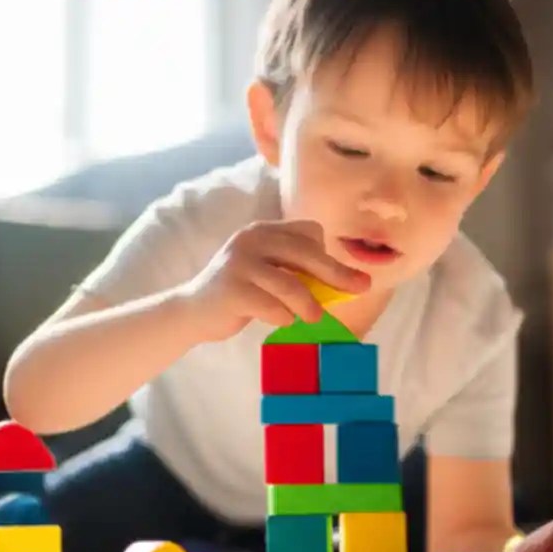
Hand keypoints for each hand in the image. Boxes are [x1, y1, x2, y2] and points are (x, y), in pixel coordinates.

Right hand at [178, 219, 370, 341]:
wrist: (193, 312)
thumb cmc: (240, 294)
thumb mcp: (268, 272)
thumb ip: (297, 270)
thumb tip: (347, 282)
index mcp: (262, 231)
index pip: (307, 232)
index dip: (325, 253)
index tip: (336, 275)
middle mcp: (251, 240)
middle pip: (305, 252)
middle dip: (336, 273)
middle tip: (359, 289)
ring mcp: (239, 265)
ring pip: (290, 284)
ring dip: (308, 304)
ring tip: (314, 317)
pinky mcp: (232, 292)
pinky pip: (272, 306)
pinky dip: (283, 317)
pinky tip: (280, 320)